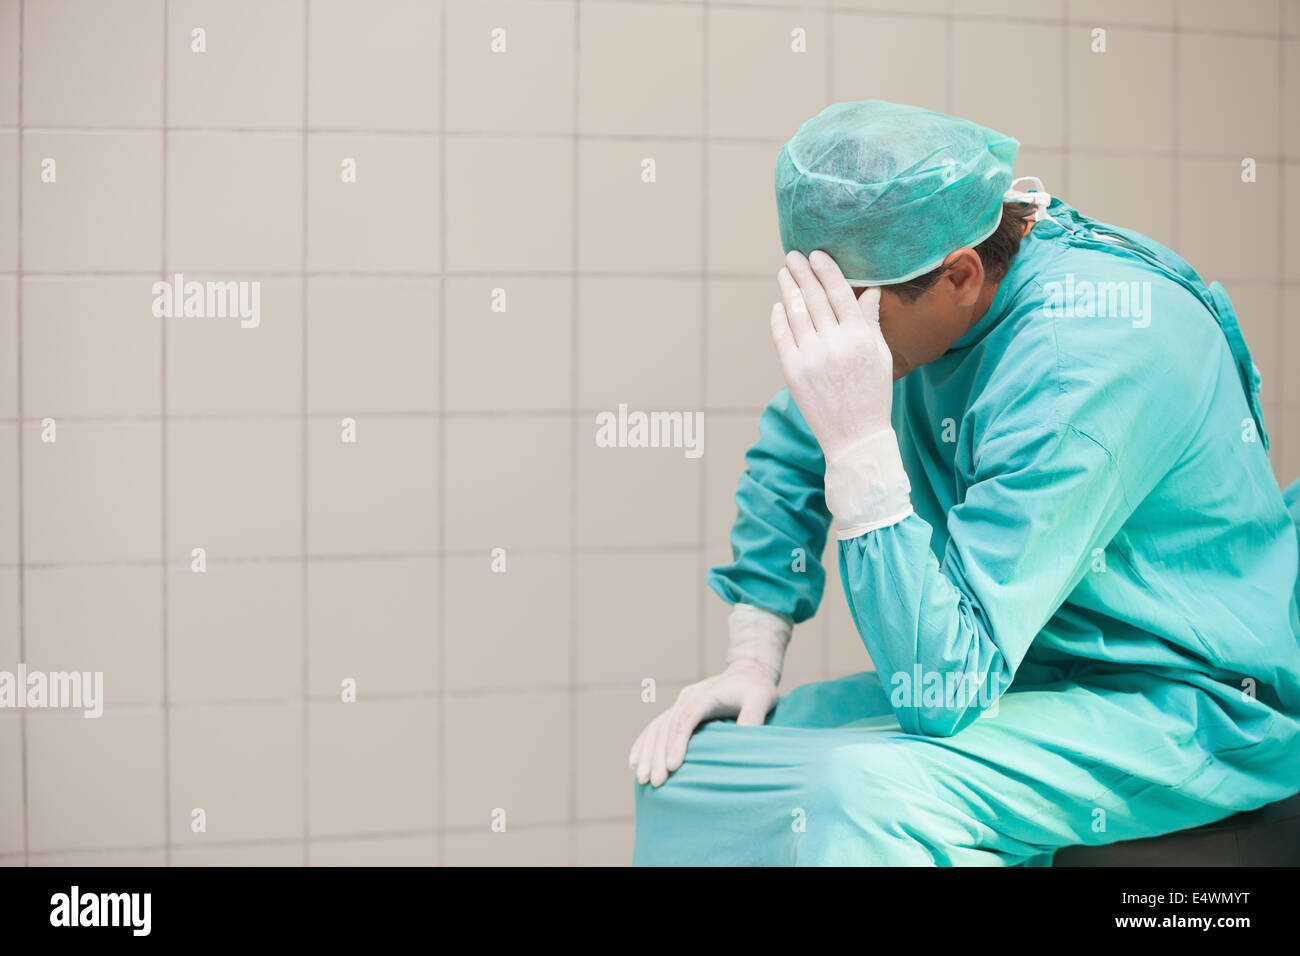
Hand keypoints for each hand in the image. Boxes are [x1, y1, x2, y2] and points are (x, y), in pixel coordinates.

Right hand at [628, 660, 778, 787]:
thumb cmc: (756, 688)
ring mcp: (680, 704)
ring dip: (647, 753)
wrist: (748, 673)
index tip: (673, 767)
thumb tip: (742, 739)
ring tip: (642, 779)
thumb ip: (752, 717)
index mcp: (704, 695)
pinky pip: (656, 728)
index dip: (677, 743)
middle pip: (666, 727)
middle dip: (657, 755)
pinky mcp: (679, 712)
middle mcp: (687, 698)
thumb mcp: (762, 698)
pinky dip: (644, 744)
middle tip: (655, 782)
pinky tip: (635, 761)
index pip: (685, 719)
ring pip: (657, 728)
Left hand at [772, 250, 893, 462]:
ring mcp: (810, 356)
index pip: (839, 292)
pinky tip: (779, 305)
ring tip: (785, 273)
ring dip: (788, 288)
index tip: (816, 254)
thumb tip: (870, 290)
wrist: (855, 436)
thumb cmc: (873, 393)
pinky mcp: (792, 370)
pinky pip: (781, 335)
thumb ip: (870, 322)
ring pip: (795, 312)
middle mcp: (834, 343)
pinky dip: (779, 317)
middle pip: (813, 297)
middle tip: (793, 255)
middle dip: (802, 272)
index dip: (826, 270)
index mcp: (859, 336)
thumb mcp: (880, 355)